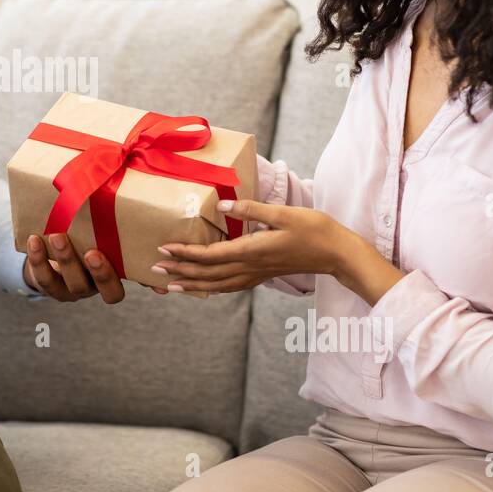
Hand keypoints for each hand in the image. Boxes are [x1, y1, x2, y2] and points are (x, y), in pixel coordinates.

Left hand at [22, 233, 125, 303]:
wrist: (56, 254)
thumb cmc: (86, 238)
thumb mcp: (97, 236)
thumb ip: (103, 225)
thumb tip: (118, 182)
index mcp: (106, 279)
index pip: (114, 293)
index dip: (108, 279)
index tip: (102, 255)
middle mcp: (88, 288)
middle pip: (88, 287)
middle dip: (92, 271)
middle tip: (91, 252)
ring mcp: (67, 289)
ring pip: (66, 283)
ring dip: (64, 259)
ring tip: (57, 236)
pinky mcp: (48, 286)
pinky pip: (42, 278)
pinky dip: (38, 259)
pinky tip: (34, 240)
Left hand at [153, 199, 397, 298]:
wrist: (337, 254)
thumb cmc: (314, 230)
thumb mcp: (283, 213)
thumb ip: (251, 209)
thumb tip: (221, 203)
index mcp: (252, 251)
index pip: (210, 256)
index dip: (185, 254)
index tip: (164, 249)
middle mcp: (250, 267)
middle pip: (207, 274)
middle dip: (179, 272)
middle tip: (155, 269)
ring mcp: (256, 274)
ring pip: (216, 285)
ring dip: (191, 285)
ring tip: (170, 285)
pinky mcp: (262, 275)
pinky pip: (230, 286)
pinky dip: (211, 288)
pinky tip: (203, 287)